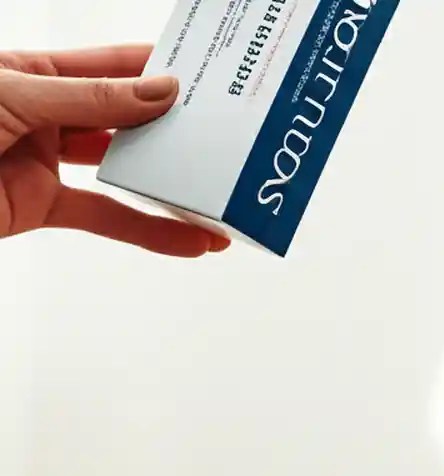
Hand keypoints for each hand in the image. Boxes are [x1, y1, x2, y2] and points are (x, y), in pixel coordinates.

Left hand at [0, 45, 229, 256]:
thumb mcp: (16, 96)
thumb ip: (89, 97)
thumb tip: (161, 91)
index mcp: (36, 74)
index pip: (111, 67)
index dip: (158, 70)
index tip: (208, 78)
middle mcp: (46, 114)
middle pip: (126, 120)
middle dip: (174, 129)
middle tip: (224, 135)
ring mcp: (45, 161)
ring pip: (122, 171)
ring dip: (169, 184)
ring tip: (217, 191)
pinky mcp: (40, 206)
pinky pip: (102, 217)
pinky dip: (147, 231)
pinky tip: (190, 240)